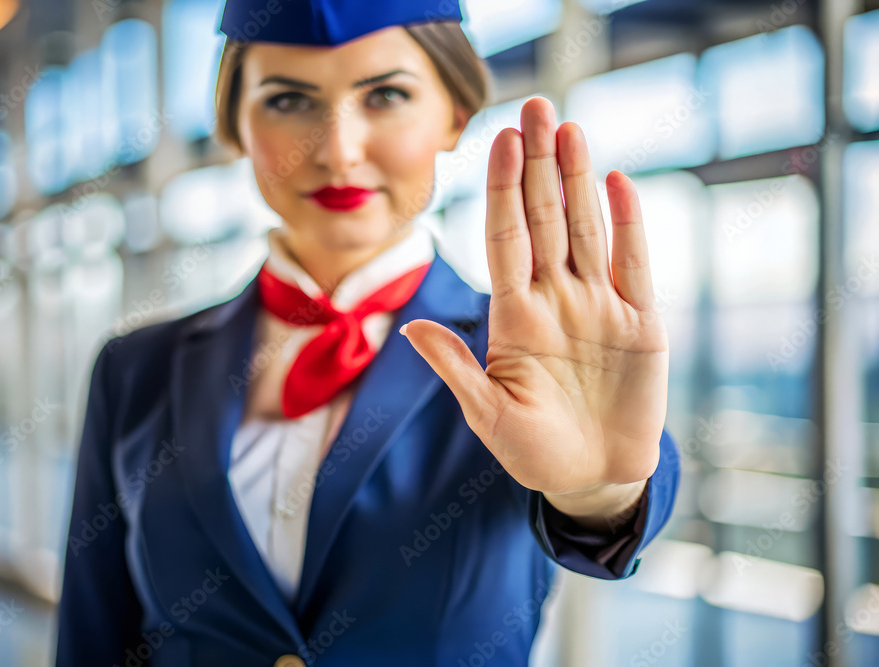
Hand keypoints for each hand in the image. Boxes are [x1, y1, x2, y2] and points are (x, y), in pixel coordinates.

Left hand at [402, 97, 668, 528]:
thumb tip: (408, 328)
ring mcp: (598, 306)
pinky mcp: (640, 323)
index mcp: (513, 318)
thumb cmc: (533, 452)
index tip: (499, 141)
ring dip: (579, 180)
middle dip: (539, 164)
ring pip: (586, 229)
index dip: (503, 191)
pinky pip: (634, 264)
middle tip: (535, 106)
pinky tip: (618, 183)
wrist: (592, 478)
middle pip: (544, 219)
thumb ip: (456, 370)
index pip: (505, 239)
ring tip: (570, 128)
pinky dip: (629, 225)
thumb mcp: (488, 416)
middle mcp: (554, 300)